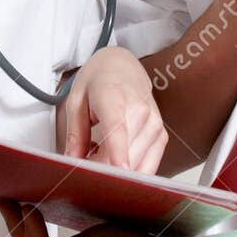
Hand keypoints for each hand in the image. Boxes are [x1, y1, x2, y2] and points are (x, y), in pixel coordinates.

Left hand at [56, 47, 166, 173]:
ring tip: (100, 151)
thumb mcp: (76, 100)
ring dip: (116, 170)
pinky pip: (149, 166)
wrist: (122, 66)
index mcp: (113, 96)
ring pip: (136, 164)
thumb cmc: (98, 81)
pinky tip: (117, 159)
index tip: (119, 169)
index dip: (118, 150)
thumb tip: (74, 160)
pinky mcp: (162, 135)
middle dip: (102, 168)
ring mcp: (154, 124)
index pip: (118, 127)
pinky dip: (132, 171)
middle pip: (125, 154)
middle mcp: (140, 110)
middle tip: (85, 159)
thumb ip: (75, 132)